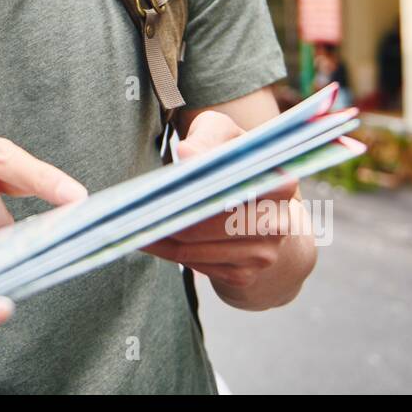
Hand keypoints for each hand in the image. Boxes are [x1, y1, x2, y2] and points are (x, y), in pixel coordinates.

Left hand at [142, 110, 301, 288]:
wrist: (265, 211)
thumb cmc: (237, 163)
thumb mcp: (226, 136)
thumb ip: (207, 137)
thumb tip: (185, 154)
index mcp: (280, 183)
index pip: (232, 185)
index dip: (195, 181)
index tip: (163, 177)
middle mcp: (278, 223)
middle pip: (205, 222)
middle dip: (166, 213)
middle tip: (132, 204)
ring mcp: (262, 254)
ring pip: (193, 247)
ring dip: (159, 234)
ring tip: (131, 218)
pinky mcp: (244, 275)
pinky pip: (193, 264)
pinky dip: (166, 249)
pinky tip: (150, 234)